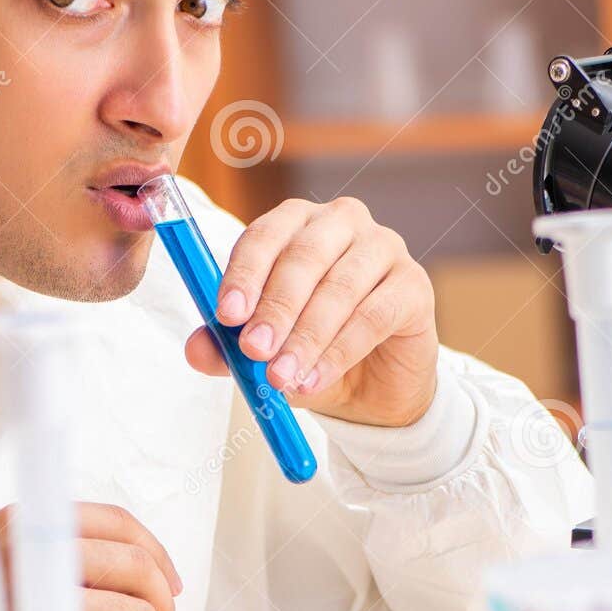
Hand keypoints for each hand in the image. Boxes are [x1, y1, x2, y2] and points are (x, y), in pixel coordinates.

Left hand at [185, 196, 439, 428]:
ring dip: (306, 337)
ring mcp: (383, 248)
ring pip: (340, 288)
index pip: (264, 236)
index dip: (244, 274)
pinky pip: (374, 315)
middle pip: (304, 256)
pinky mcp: (414, 285)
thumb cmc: (310, 348)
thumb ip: (227, 345)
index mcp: (295, 223)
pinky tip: (314, 380)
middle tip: (253, 350)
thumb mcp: (261, 351)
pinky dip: (340, 352)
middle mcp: (341, 223)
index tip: (227, 315)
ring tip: (281, 378)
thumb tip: (196, 350)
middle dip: (275, 308)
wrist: (371, 387)